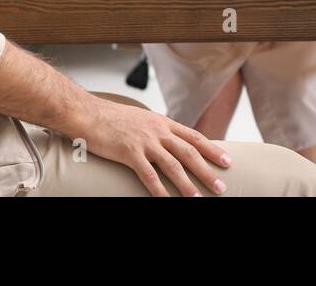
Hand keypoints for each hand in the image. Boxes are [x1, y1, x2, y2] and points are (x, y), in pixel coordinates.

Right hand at [71, 95, 232, 196]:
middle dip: (207, 170)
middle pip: (189, 152)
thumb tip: (167, 141)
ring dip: (187, 184)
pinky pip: (148, 175)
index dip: (212, 149)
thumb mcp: (140, 118)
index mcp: (162, 122)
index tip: (227, 160)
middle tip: (221, 186)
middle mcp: (158, 131)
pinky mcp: (129, 152)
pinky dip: (159, 190)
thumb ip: (155, 130)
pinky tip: (167, 201)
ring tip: (198, 199)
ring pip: (173, 165)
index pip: (194, 136)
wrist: (87, 113)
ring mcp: (145, 141)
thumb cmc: (110, 118)